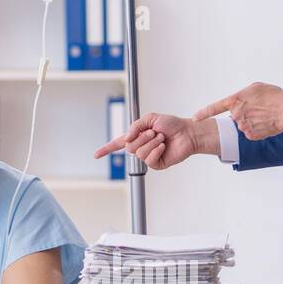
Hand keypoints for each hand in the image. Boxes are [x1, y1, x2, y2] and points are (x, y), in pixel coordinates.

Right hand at [94, 111, 215, 169]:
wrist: (187, 133)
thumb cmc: (171, 124)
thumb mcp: (150, 118)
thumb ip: (135, 126)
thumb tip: (126, 139)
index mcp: (137, 137)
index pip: (118, 144)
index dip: (106, 149)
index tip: (96, 155)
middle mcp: (141, 147)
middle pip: (129, 148)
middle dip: (142, 138)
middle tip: (155, 132)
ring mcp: (148, 157)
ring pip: (139, 153)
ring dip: (151, 143)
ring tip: (161, 138)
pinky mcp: (157, 164)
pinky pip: (149, 159)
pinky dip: (157, 150)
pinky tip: (164, 146)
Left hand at [193, 83, 282, 138]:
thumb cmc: (273, 96)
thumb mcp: (256, 88)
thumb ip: (244, 95)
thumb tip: (241, 102)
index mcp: (235, 100)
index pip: (214, 108)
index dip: (203, 113)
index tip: (194, 118)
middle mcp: (236, 114)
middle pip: (235, 117)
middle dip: (244, 114)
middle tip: (258, 109)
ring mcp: (242, 126)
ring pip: (243, 125)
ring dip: (251, 122)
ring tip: (264, 115)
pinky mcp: (250, 136)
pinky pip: (250, 133)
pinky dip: (257, 130)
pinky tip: (265, 123)